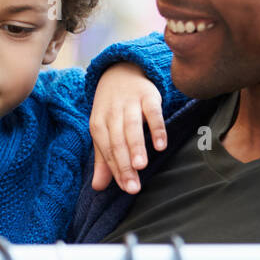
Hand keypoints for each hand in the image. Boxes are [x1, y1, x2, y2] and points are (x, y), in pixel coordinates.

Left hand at [89, 62, 165, 193]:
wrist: (122, 71)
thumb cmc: (113, 109)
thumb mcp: (104, 132)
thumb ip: (104, 160)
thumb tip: (98, 187)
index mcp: (98, 124)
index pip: (106, 151)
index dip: (116, 171)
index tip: (126, 188)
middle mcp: (112, 114)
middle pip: (117, 142)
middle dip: (125, 165)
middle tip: (133, 187)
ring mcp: (130, 103)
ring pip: (131, 128)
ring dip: (136, 147)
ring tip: (141, 166)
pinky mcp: (148, 95)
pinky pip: (153, 113)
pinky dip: (156, 128)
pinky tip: (160, 145)